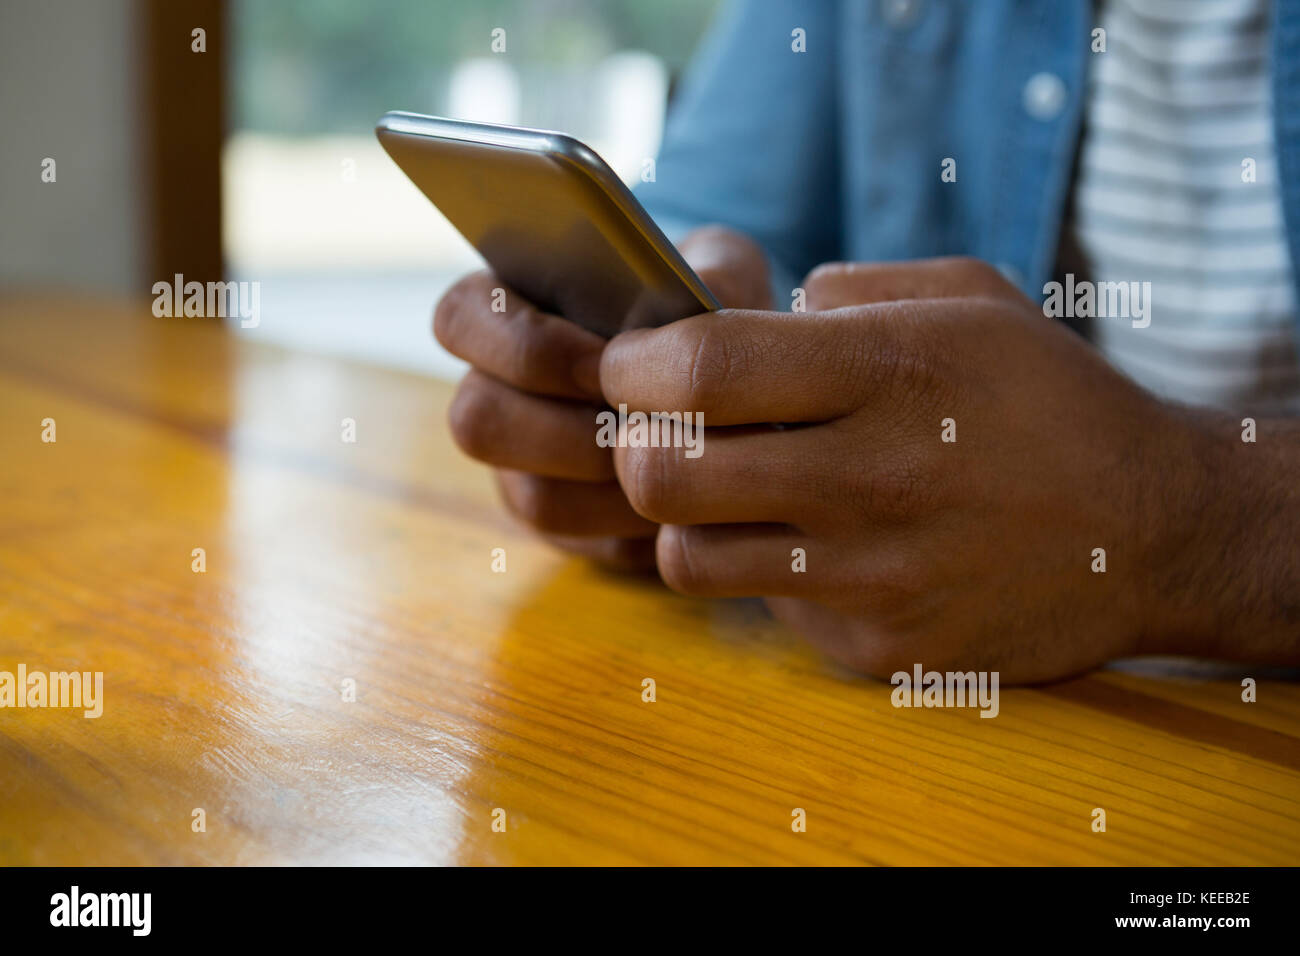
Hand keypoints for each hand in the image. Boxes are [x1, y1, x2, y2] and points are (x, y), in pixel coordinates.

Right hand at [434, 224, 771, 568]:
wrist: (751, 391)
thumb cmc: (722, 315)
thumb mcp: (728, 270)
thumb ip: (709, 272)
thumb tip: (690, 306)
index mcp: (513, 310)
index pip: (460, 317)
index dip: (522, 344)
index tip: (605, 359)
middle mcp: (501, 393)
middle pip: (475, 421)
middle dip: (568, 429)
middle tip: (642, 424)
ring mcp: (525, 467)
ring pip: (533, 498)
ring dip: (615, 484)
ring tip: (685, 463)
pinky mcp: (568, 529)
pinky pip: (586, 545)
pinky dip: (643, 527)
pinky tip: (695, 504)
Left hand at [598, 257, 1283, 681]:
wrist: (1153, 533)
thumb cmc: (1049, 402)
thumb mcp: (970, 301)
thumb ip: (850, 291)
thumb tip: (755, 310)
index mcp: (891, 373)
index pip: (701, 369)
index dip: (634, 364)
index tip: (631, 362)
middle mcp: (874, 478)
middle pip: (662, 474)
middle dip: (634, 445)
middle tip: (660, 432)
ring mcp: (874, 577)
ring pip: (689, 557)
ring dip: (685, 519)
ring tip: (732, 493)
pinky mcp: (878, 647)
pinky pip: (768, 607)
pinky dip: (769, 573)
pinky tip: (819, 546)